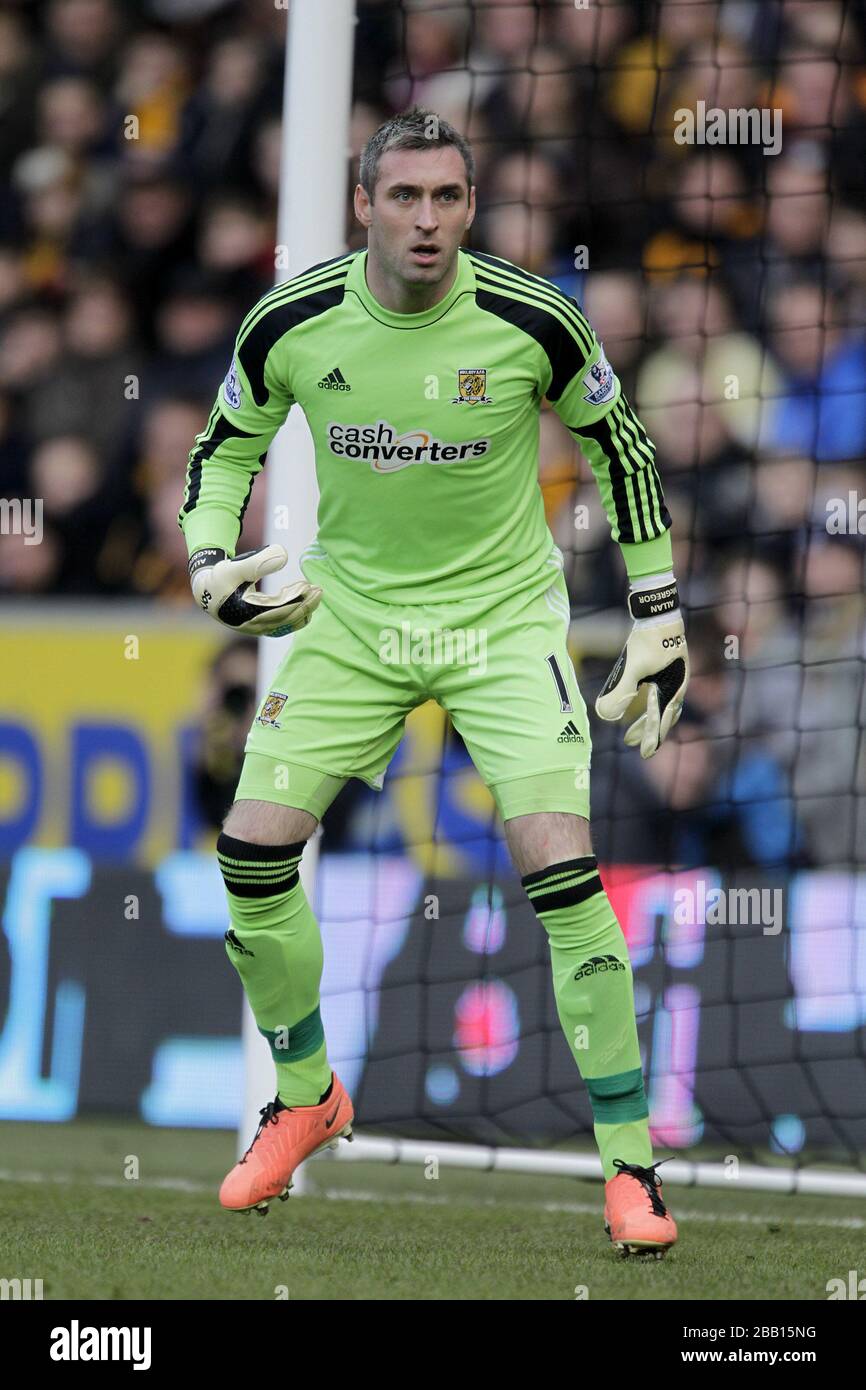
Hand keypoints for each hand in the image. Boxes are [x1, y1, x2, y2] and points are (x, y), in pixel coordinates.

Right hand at [189, 545, 321, 636]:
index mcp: (247, 612)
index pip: (278, 609)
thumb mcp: (237, 566)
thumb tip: (285, 554)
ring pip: (286, 624)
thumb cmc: (221, 578)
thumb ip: (260, 561)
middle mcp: (253, 625)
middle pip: (286, 618)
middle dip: (305, 604)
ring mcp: (257, 629)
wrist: (207, 592)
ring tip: (315, 597)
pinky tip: (306, 608)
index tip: (307, 585)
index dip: (295, 598)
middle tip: (319, 590)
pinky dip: (296, 618)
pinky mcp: (260, 628)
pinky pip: (283, 626)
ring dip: (303, 611)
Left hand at [595, 577, 688, 758]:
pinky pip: (660, 694)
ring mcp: (674, 677)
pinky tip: (638, 702)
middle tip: (631, 744)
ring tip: (630, 732)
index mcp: (671, 689)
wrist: (660, 612)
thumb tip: (604, 715)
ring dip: (646, 720)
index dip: (651, 738)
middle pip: (662, 717)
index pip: (660, 721)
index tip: (643, 754)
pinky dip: (650, 705)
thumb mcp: (631, 667)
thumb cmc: (648, 639)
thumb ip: (619, 692)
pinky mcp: (668, 668)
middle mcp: (676, 686)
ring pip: (661, 706)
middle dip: (646, 732)